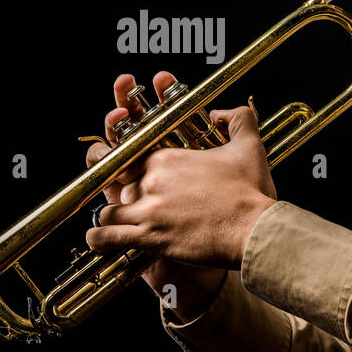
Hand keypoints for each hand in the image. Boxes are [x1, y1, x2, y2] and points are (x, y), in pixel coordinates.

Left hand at [83, 73, 246, 320]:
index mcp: (167, 158)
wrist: (254, 229)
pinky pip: (110, 236)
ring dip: (112, 216)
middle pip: (121, 185)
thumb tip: (221, 112)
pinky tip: (97, 239)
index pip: (130, 156)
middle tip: (132, 203)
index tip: (129, 173)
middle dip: (124, 194)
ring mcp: (148, 209)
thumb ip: (237, 119)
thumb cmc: (250, 193)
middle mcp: (152, 180)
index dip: (127, 166)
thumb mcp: (249, 146)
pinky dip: (99, 238)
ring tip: (116, 222)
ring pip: (110, 209)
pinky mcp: (150, 236)